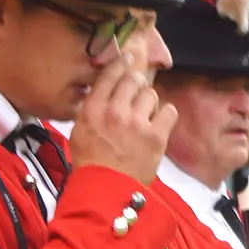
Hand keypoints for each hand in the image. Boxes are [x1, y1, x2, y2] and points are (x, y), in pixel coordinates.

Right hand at [68, 56, 176, 182]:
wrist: (107, 191)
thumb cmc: (91, 164)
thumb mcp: (80, 132)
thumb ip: (91, 110)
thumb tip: (103, 94)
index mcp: (93, 109)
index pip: (109, 76)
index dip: (121, 63)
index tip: (129, 57)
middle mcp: (115, 111)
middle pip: (134, 80)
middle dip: (137, 83)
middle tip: (138, 92)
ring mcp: (137, 122)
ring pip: (151, 94)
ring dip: (150, 101)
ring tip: (146, 114)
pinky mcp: (156, 135)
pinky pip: (169, 111)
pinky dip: (166, 115)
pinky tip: (159, 123)